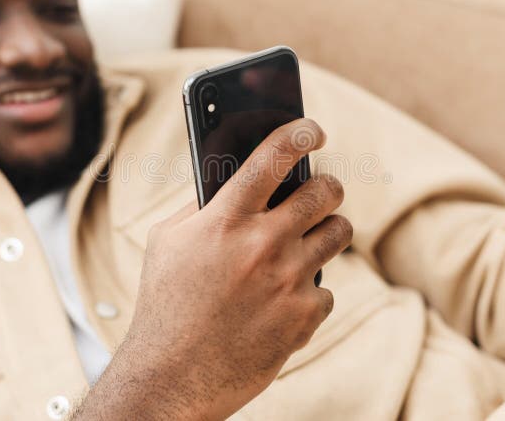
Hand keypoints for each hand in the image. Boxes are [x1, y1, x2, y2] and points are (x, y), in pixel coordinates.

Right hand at [83, 119, 351, 419]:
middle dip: (325, 186)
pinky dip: (309, 290)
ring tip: (309, 239)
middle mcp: (263, 244)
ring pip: (339, 232)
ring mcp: (289, 281)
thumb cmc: (165, 303)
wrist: (172, 376)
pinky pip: (326, 287)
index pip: (273, 157)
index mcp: (225, 219)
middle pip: (324, 191)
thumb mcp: (168, 241)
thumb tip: (235, 179)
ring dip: (327, 230)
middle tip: (319, 191)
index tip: (313, 128)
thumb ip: (204, 206)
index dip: (299, 132)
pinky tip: (284, 298)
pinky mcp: (304, 316)